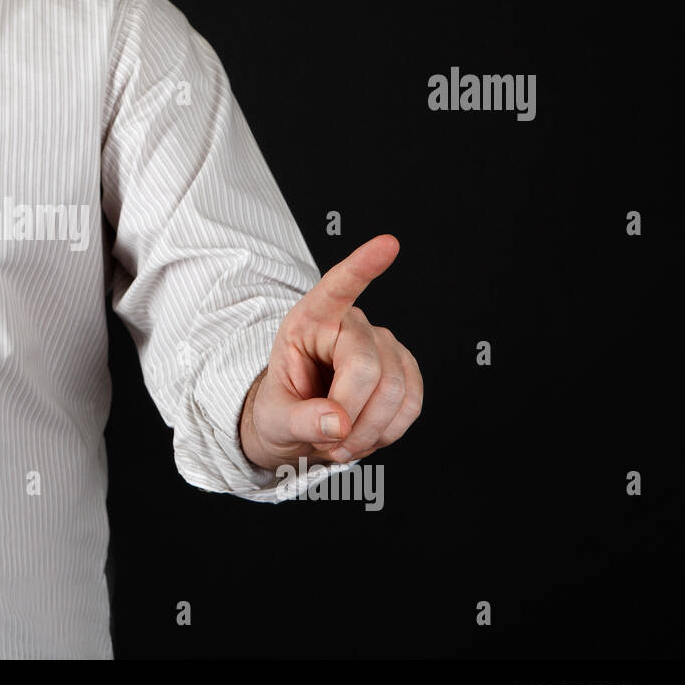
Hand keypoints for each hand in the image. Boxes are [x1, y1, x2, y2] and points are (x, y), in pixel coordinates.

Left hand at [239, 234, 422, 469]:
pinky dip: (388, 432)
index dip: (362, 267)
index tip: (387, 244)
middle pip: (367, 368)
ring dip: (369, 431)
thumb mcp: (273, 420)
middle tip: (327, 440)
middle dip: (350, 416)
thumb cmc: (282, 412)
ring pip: (395, 391)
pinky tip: (365, 433)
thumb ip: (299, 420)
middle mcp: (350, 325)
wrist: (301, 427)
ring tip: (341, 439)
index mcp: (309, 321)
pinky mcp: (405, 369)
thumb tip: (339, 422)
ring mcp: (384, 345)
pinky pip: (412, 404)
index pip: (336, 288)